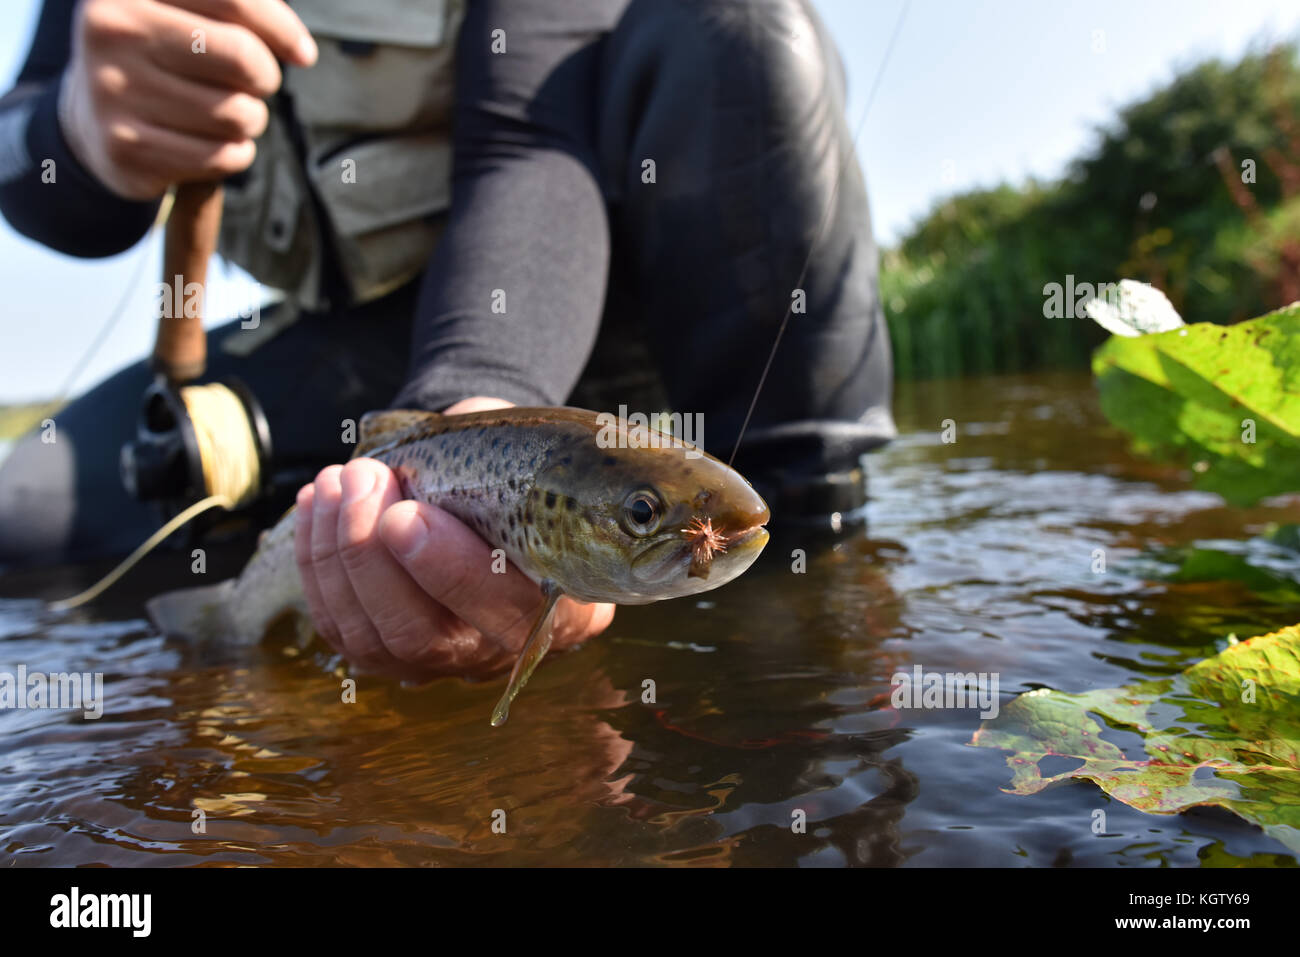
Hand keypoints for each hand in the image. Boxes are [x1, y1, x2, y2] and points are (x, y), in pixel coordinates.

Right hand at [59, 0, 317, 198]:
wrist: (92, 119)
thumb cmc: (162, 57)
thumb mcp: (184, 14)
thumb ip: (237, 11)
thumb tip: (298, 48)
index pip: (233, 0)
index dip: (281, 28)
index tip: (302, 53)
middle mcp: (112, 31)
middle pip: (242, 57)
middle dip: (264, 76)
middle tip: (254, 83)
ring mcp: (113, 90)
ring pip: (238, 114)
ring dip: (250, 120)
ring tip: (225, 113)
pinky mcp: (126, 148)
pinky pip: (223, 157)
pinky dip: (234, 154)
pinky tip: (210, 143)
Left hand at [292, 400, 615, 682]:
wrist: (484, 490)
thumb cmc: (515, 473)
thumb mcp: (530, 457)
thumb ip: (506, 451)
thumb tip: (460, 430)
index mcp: (566, 610)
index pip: (508, 610)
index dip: (452, 572)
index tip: (407, 516)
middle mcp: (501, 649)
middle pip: (425, 635)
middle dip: (375, 558)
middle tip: (362, 480)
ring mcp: (438, 660)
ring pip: (372, 636)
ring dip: (338, 553)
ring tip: (336, 481)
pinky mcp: (386, 653)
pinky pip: (339, 626)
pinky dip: (316, 564)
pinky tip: (317, 505)